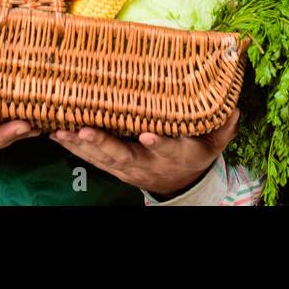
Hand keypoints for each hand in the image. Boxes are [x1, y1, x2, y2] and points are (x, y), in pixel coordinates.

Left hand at [49, 108, 240, 197]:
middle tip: (85, 130)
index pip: (167, 148)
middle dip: (103, 143)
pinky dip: (73, 146)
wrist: (179, 183)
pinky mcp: (112, 166)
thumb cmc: (196, 152)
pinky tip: (56, 133)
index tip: (148, 135)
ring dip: (79, 145)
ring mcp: (127, 166)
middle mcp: (147, 163)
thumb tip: (233, 106)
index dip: (158, 143)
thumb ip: (223, 126)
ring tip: (61, 130)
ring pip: (100, 157)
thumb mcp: (215, 143)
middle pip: (122, 155)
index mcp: (175, 153)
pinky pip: (90, 158)